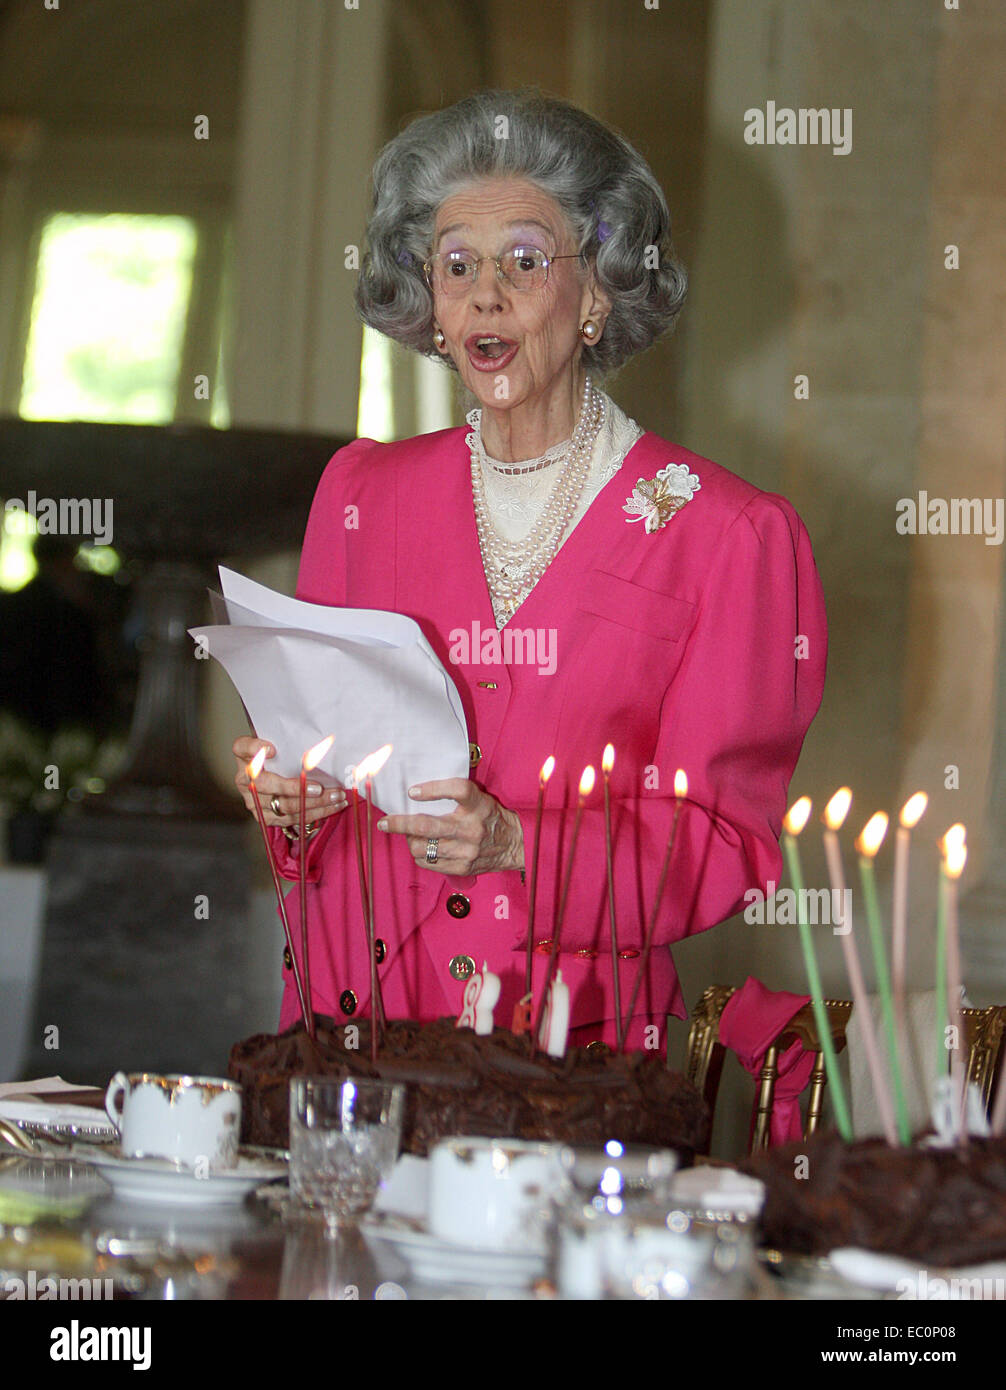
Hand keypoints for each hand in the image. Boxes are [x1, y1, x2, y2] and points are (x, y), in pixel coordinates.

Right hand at [232, 735, 346, 828]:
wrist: (280, 774)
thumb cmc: (284, 755)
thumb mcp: (283, 742)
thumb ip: (292, 740)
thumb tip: (322, 740)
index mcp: (245, 756)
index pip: (242, 747)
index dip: (255, 749)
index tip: (273, 750)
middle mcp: (244, 779)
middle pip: (265, 784)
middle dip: (294, 788)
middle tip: (319, 787)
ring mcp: (253, 801)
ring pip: (283, 805)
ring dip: (314, 803)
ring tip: (336, 796)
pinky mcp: (265, 817)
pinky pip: (291, 818)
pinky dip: (315, 813)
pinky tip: (333, 806)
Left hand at [377, 778, 523, 875]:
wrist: (514, 844)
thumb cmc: (490, 817)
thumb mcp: (479, 799)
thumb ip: (454, 796)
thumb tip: (416, 795)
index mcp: (478, 805)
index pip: (456, 790)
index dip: (432, 789)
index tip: (412, 791)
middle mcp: (471, 828)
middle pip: (427, 825)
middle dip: (399, 823)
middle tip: (385, 822)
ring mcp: (466, 851)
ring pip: (422, 847)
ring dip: (409, 839)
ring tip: (409, 834)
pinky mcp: (462, 868)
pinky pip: (429, 862)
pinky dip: (420, 854)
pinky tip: (421, 847)